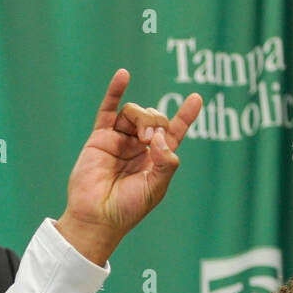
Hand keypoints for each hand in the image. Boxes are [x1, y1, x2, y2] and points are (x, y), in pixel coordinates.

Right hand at [54, 68, 201, 264]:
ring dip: (143, 117)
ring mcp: (119, 140)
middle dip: (158, 123)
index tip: (196, 98)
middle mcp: (139, 147)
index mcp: (156, 159)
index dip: (185, 115)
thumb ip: (166, 162)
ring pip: (135, 113)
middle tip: (151, 142)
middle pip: (155, 118)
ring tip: (142, 137)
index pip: (174, 132)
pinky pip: (108, 110)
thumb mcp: (156, 188)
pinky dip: (115, 91)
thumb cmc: (127, 209)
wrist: (97, 218)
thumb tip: (159, 137)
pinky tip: (123, 75)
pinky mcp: (100, 138)